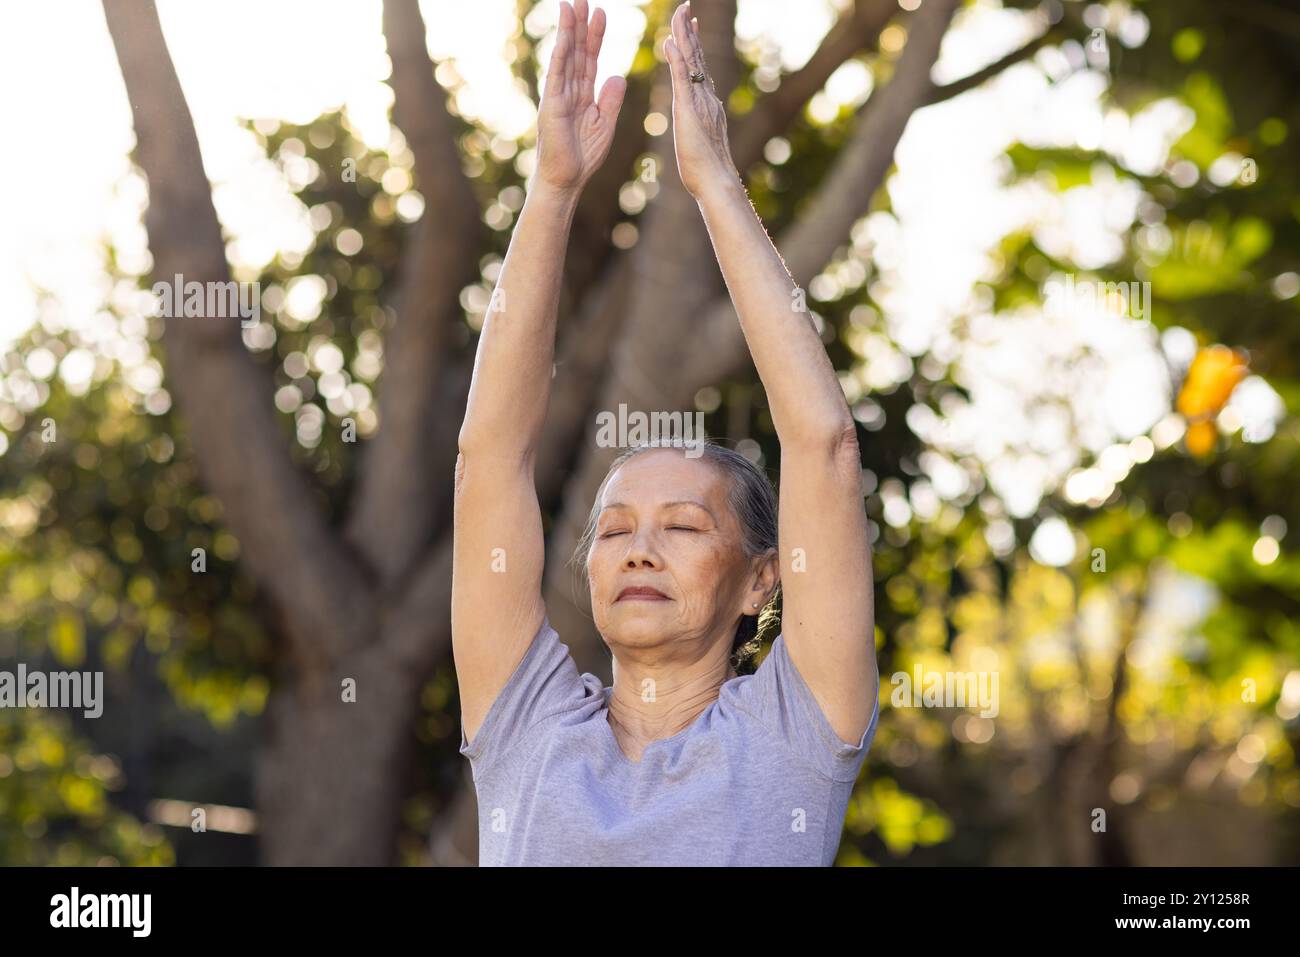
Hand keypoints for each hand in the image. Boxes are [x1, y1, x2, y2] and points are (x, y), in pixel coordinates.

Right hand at [536, 0, 627, 193]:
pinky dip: (560, 55)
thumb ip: (611, 99)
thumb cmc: (583, 156)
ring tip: (571, 5)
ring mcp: (558, 95)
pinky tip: (564, 37)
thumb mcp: (605, 124)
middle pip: (575, 50)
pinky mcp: (552, 106)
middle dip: (579, 24)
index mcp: (583, 93)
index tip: (601, 13)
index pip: (589, 58)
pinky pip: (557, 76)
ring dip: (568, 31)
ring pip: (565, 56)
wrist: (567, 179)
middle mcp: (568, 90)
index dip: (595, 35)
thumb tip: (617, 75)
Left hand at [664, 2, 740, 199]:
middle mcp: (705, 97)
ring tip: (679, 13)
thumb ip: (697, 124)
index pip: (697, 67)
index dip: (693, 43)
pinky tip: (670, 42)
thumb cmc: (705, 169)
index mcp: (704, 102)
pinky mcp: (689, 111)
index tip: (690, 21)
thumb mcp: (698, 138)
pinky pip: (682, 80)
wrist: (716, 182)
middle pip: (696, 57)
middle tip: (685, 6)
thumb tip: (696, 120)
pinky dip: (677, 59)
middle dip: (689, 30)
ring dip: (684, 35)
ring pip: (691, 62)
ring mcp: (699, 101)